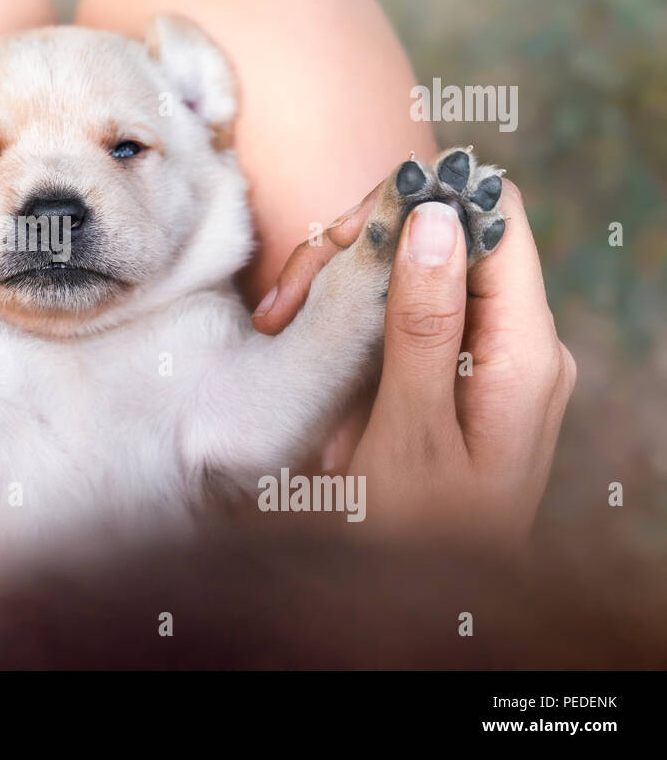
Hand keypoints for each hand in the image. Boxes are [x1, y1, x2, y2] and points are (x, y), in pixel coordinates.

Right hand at [252, 176, 576, 543]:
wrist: (418, 599)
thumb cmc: (415, 531)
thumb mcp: (412, 433)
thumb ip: (426, 323)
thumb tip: (436, 220)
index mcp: (523, 351)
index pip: (494, 223)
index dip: (425, 206)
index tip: (350, 235)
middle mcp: (511, 340)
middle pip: (446, 235)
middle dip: (365, 241)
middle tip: (291, 290)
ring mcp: (477, 351)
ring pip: (412, 263)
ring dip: (341, 271)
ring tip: (280, 312)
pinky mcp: (442, 364)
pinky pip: (399, 304)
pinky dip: (343, 302)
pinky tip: (292, 323)